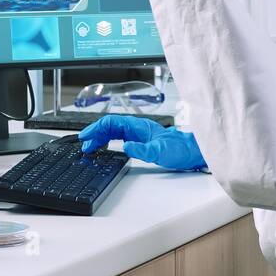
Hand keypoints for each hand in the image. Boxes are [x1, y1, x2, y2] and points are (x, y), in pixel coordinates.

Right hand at [78, 114, 206, 170]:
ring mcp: (138, 134)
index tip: (85, 136)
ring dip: (100, 138)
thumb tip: (125, 147)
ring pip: (113, 132)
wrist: (192, 152)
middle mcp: (136, 128)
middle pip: (109, 126)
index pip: (111, 123)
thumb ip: (142, 150)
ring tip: (90, 148)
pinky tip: (104, 149)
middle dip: (94, 134)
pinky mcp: (140, 141)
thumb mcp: (159, 152)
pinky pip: (118, 138)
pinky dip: (107, 142)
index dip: (96, 128)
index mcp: (138, 126)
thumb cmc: (180, 150)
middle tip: (84, 145)